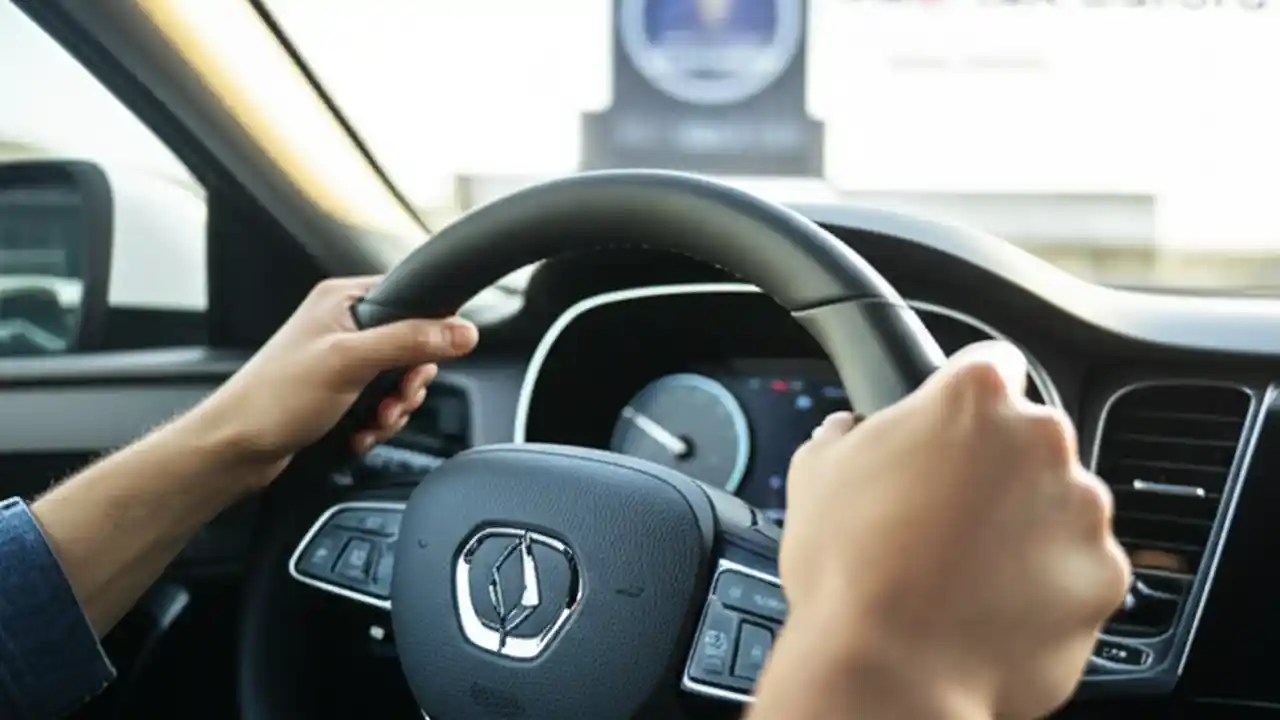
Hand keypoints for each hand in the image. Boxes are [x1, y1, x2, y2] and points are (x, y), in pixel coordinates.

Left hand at [196, 276, 477, 474]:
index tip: (423, 362)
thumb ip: (409, 341)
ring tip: (372, 422)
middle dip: (408, 384)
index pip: (412, 299)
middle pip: (412, 347)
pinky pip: (382, 405)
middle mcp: (344, 325)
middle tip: (393, 400)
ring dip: (394, 410)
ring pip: (399, 382)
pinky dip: (377, 425)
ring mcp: (343, 361)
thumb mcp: (350, 362)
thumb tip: (462, 330)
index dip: (428, 333)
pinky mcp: (340, 393)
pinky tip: (359, 434)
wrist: (235, 449)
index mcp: (344, 300)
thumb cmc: (273, 399)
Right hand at [754, 341, 1129, 718]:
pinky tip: (994, 608)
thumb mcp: (816, 475)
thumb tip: (849, 432)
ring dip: (1026, 529)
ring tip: (966, 573)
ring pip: (1061, 506)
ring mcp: (1083, 510)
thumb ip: (847, 434)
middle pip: (1030, 440)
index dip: (966, 398)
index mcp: (973, 399)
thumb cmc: (848, 570)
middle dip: (997, 470)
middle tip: (946, 515)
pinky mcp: (1104, 577)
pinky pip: (1078, 570)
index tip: (953, 428)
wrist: (889, 670)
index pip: (990, 365)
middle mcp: (1041, 440)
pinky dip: (1049, 585)